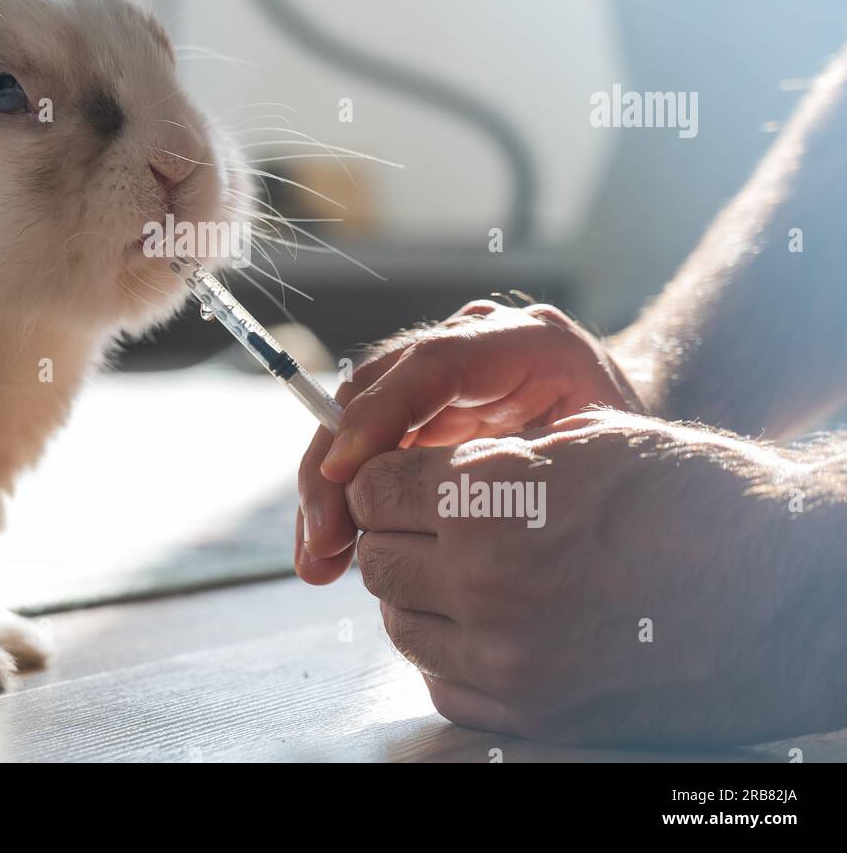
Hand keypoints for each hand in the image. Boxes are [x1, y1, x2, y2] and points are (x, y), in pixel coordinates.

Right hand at [296, 300, 640, 580]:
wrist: (639, 442)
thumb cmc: (634, 458)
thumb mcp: (604, 461)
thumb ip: (536, 472)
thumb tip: (449, 514)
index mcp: (523, 342)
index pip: (431, 364)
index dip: (380, 417)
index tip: (345, 477)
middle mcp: (467, 346)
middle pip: (372, 390)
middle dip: (335, 467)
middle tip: (322, 542)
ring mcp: (437, 376)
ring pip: (353, 420)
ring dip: (327, 491)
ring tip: (316, 561)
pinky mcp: (420, 411)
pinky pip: (365, 449)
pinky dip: (344, 499)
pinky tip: (329, 551)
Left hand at [346, 410, 846, 744]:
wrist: (784, 590)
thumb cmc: (694, 497)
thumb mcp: (583, 441)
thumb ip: (487, 458)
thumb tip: (421, 470)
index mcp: (489, 503)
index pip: (371, 490)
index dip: (384, 479)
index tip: (400, 481)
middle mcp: (485, 586)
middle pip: (378, 559)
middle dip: (397, 535)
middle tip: (435, 524)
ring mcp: (508, 661)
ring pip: (399, 624)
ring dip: (418, 595)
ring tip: (467, 573)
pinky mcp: (533, 714)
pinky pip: (441, 682)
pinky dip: (450, 651)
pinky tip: (491, 623)